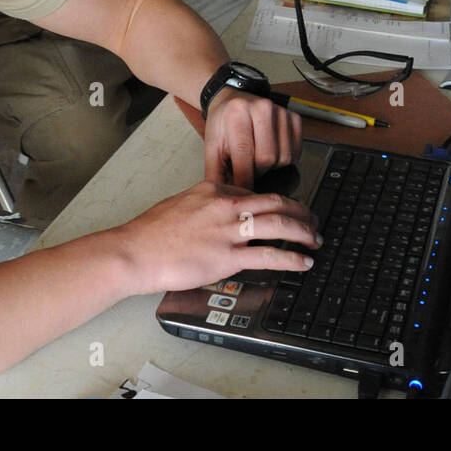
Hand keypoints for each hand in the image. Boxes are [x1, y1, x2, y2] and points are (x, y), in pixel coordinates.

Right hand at [115, 179, 320, 294]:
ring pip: (279, 224)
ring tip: (315, 239)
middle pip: (276, 202)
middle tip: (312, 219)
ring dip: (303, 232)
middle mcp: (225, 205)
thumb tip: (217, 214)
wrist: (135, 251)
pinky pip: (269, 254)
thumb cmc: (150, 233)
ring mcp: (228, 231)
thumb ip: (204, 205)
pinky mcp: (228, 258)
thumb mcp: (180, 204)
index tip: (284, 210)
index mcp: (213, 188)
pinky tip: (304, 262)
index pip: (253, 192)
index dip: (275, 203)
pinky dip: (292, 258)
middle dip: (300, 211)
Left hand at [202, 88, 300, 187]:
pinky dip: (285, 159)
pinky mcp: (294, 117)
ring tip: (258, 159)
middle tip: (249, 170)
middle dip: (258, 172)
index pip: (244, 153)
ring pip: (284, 157)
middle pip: (267, 158)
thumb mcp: (212, 146)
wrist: (232, 101)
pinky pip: (296, 151)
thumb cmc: (223, 123)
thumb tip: (224, 198)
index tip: (242, 192)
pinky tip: (272, 153)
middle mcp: (261, 108)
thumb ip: (216, 173)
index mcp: (237, 112)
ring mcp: (280, 111)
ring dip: (272, 167)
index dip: (244, 179)